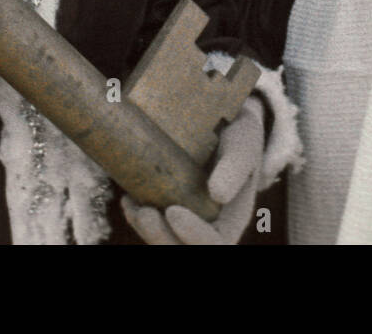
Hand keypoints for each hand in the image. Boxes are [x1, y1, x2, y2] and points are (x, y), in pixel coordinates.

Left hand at [121, 95, 265, 244]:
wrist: (229, 123)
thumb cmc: (240, 134)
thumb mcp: (243, 145)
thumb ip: (235, 167)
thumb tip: (217, 194)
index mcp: (232, 218)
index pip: (215, 244)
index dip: (193, 236)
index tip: (173, 212)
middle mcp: (209, 225)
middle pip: (184, 247)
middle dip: (160, 238)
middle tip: (144, 214)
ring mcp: (188, 218)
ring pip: (164, 240)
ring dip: (146, 230)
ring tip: (131, 206)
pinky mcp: (169, 206)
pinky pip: (152, 225)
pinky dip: (136, 216)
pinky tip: (128, 199)